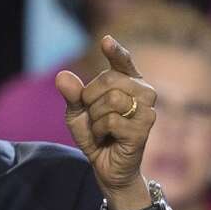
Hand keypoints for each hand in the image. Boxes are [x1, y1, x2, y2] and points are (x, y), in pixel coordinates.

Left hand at [55, 35, 157, 209]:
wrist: (107, 168)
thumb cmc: (97, 136)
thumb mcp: (78, 113)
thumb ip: (72, 94)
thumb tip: (62, 76)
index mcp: (129, 82)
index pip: (123, 62)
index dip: (115, 51)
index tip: (105, 41)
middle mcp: (144, 92)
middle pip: (110, 79)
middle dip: (90, 98)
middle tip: (93, 116)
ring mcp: (148, 110)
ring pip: (111, 99)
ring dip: (96, 117)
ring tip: (101, 129)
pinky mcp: (144, 128)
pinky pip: (112, 120)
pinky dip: (100, 130)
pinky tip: (106, 139)